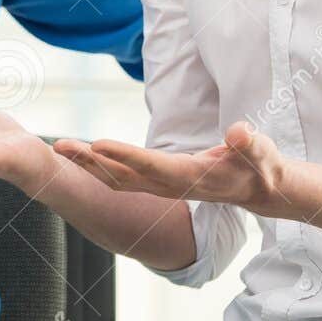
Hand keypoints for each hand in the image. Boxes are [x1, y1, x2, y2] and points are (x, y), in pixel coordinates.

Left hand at [54, 120, 290, 215]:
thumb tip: (239, 133)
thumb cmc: (260, 164)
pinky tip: (80, 154)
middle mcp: (171, 185)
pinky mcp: (158, 182)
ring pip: (117, 179)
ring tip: (60, 147)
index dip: (125, 156)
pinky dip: (98, 166)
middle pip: (124, 176)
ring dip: (87, 165)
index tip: (98, 144)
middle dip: (91, 162)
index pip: (153, 166)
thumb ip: (249, 143)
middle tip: (60, 145)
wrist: (258, 187)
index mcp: (192, 177)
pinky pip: (121, 177)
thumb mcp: (261, 151)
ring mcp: (162, 187)